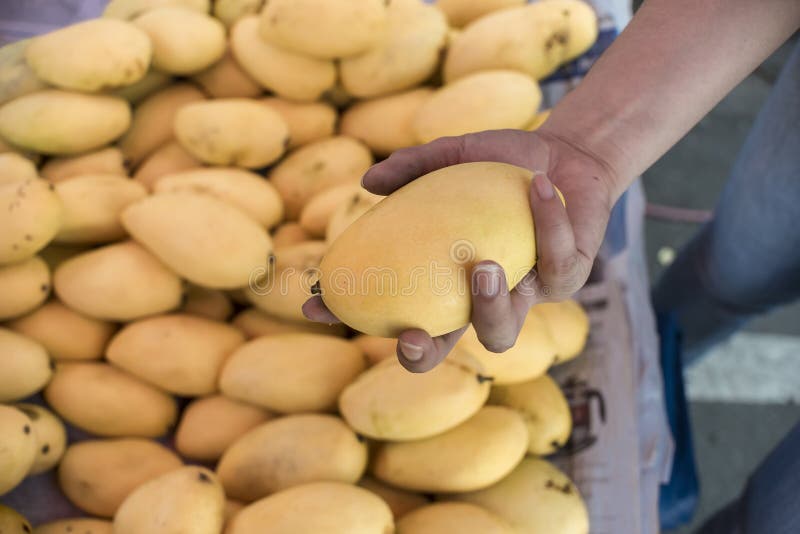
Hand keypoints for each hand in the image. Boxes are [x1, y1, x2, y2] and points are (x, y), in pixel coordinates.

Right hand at [303, 128, 619, 371]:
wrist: (566, 155)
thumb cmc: (500, 166)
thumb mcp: (453, 157)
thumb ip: (414, 167)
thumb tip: (368, 182)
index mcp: (442, 279)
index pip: (389, 308)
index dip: (351, 317)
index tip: (317, 305)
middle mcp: (478, 298)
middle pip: (443, 347)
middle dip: (422, 355)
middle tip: (411, 337)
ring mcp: (523, 295)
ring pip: (501, 333)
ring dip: (488, 308)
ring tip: (484, 267)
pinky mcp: (568, 278)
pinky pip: (553, 263)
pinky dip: (545, 222)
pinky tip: (537, 186)